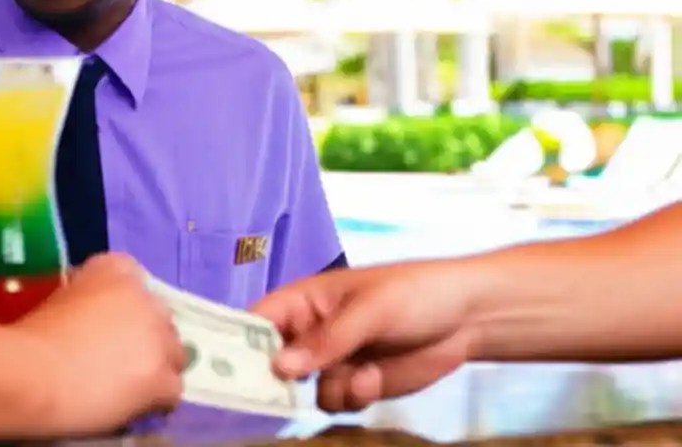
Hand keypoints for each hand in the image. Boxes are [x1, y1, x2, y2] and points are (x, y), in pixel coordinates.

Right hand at [17, 253, 185, 436]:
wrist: (33, 375)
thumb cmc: (29, 334)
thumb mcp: (54, 297)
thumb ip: (81, 297)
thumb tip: (86, 313)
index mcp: (115, 269)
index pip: (130, 276)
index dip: (118, 302)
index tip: (102, 320)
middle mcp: (145, 296)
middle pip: (158, 316)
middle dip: (143, 334)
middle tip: (114, 356)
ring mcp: (158, 337)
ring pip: (173, 353)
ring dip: (154, 365)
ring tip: (125, 385)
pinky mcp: (163, 377)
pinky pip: (172, 390)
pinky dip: (155, 399)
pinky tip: (130, 407)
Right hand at [249, 260, 485, 412]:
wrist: (469, 318)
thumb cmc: (414, 294)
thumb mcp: (369, 311)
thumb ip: (326, 340)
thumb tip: (279, 367)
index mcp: (303, 301)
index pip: (256, 321)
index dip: (237, 343)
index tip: (226, 369)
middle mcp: (309, 333)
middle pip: (272, 362)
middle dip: (277, 380)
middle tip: (288, 390)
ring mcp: (332, 361)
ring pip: (304, 390)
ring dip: (330, 388)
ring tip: (363, 375)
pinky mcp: (356, 384)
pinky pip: (335, 401)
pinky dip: (354, 395)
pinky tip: (376, 378)